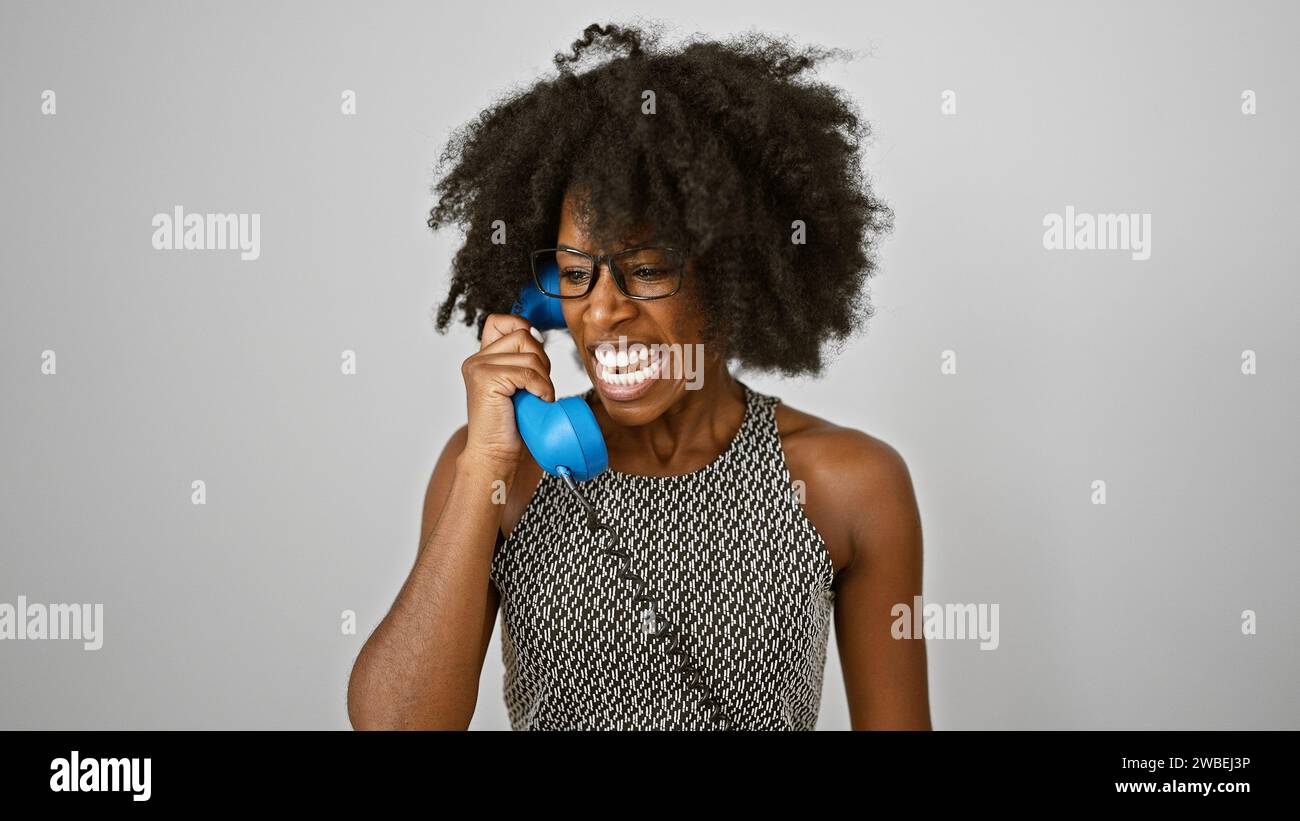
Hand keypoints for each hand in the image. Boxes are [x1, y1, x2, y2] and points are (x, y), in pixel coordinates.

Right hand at [459, 314, 553, 471]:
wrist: (495, 453)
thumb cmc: (511, 424)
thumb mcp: (517, 384)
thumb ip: (520, 359)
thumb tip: (537, 335)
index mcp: (482, 358)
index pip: (501, 321)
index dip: (524, 329)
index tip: (533, 358)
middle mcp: (476, 359)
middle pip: (523, 335)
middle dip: (541, 359)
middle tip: (537, 386)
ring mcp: (478, 367)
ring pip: (530, 354)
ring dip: (543, 377)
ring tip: (537, 397)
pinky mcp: (486, 379)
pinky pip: (529, 372)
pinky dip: (542, 387)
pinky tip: (538, 401)